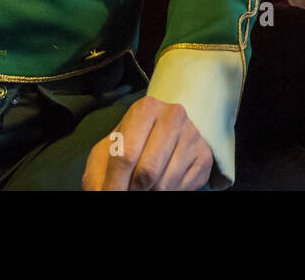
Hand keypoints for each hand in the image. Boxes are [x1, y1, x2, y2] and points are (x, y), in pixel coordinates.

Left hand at [82, 96, 212, 190]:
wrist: (164, 135)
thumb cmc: (130, 144)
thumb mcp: (107, 153)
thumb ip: (100, 174)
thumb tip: (106, 195)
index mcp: (145, 109)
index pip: (125, 155)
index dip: (115, 184)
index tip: (110, 195)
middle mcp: (173, 116)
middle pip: (147, 172)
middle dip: (133, 190)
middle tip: (128, 191)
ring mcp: (192, 135)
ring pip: (164, 184)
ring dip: (149, 193)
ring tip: (142, 188)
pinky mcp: (204, 156)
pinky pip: (182, 188)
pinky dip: (168, 193)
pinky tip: (160, 184)